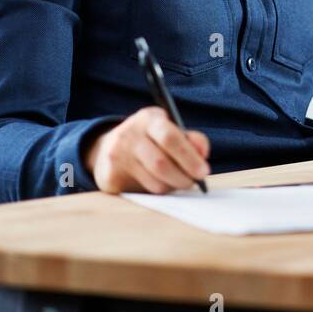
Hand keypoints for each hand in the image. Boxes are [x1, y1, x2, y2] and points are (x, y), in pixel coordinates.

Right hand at [82, 107, 210, 193]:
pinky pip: (142, 192)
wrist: (109, 147)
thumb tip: (202, 154)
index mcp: (148, 118)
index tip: (203, 172)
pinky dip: (157, 191)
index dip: (189, 157)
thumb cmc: (151, 140)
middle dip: (182, 178)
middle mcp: (129, 134)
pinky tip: (159, 183)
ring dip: (171, 186)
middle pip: (160, 163)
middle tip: (193, 184)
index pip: (170, 137)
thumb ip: (192, 139)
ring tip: (177, 182)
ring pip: (153, 182)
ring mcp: (116, 155)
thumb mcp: (170, 130)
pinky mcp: (110, 176)